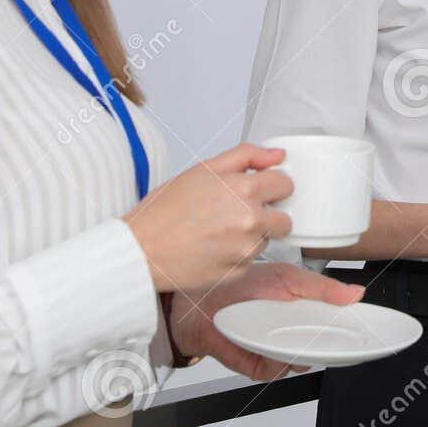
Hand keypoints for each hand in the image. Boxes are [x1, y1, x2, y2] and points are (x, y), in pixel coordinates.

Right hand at [125, 143, 294, 294]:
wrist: (141, 250)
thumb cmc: (165, 210)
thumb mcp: (203, 169)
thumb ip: (246, 156)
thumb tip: (277, 155)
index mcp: (244, 190)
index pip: (286, 184)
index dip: (273, 185)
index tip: (262, 189)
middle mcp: (251, 220)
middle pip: (285, 218)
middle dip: (268, 214)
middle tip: (240, 212)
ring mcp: (246, 249)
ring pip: (267, 240)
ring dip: (252, 235)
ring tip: (220, 231)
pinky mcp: (238, 272)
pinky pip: (251, 260)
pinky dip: (238, 255)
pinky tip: (214, 248)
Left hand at [168, 263, 364, 379]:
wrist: (198, 302)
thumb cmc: (242, 284)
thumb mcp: (288, 277)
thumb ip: (322, 287)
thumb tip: (356, 293)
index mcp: (307, 312)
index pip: (339, 325)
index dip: (357, 329)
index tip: (375, 330)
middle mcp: (295, 334)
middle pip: (326, 349)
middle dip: (335, 345)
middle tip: (337, 333)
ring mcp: (278, 351)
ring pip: (302, 361)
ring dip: (299, 348)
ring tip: (284, 328)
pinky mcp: (259, 366)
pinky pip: (277, 370)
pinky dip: (273, 358)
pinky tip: (264, 341)